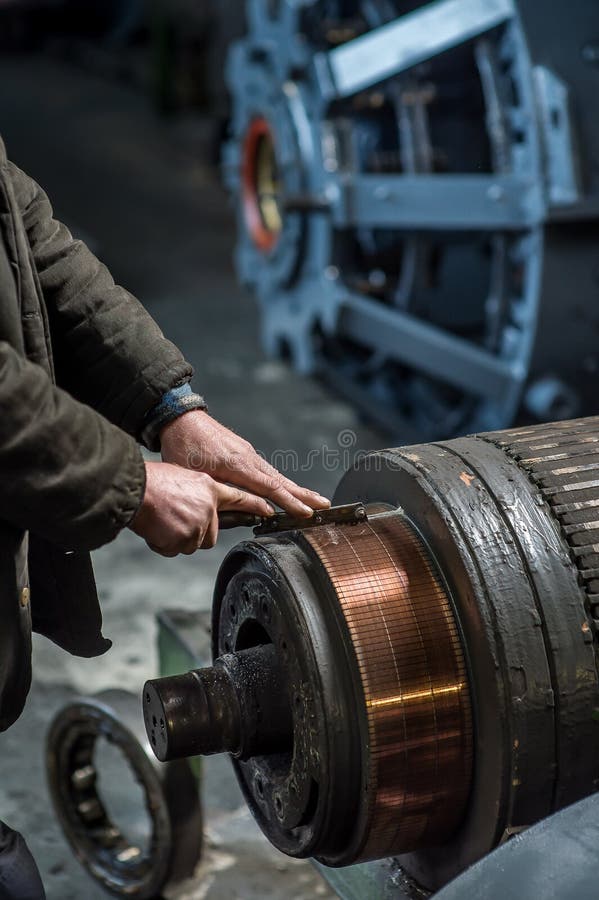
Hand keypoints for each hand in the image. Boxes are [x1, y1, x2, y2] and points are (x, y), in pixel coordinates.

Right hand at [129, 461, 274, 556]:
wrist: (136, 491)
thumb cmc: (153, 482)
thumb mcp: (184, 476)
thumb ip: (201, 494)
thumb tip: (205, 509)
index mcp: (209, 488)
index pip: (239, 498)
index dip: (255, 506)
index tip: (269, 511)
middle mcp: (209, 508)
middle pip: (213, 533)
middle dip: (197, 531)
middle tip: (176, 519)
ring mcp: (198, 526)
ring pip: (193, 543)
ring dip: (179, 537)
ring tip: (164, 519)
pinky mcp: (185, 540)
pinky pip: (176, 550)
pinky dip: (165, 543)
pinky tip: (157, 528)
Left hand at [159, 410, 330, 517]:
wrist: (180, 418)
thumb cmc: (182, 449)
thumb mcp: (196, 477)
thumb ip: (220, 494)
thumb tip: (242, 512)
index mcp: (237, 466)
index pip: (269, 488)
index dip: (288, 502)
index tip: (305, 513)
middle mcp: (248, 458)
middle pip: (281, 481)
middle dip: (303, 495)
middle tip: (324, 506)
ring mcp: (248, 453)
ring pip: (275, 475)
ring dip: (295, 489)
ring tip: (313, 500)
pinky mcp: (244, 451)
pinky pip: (266, 470)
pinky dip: (280, 482)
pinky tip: (286, 489)